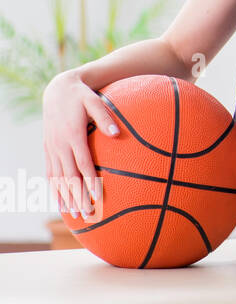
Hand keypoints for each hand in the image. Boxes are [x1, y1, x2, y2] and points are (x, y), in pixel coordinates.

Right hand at [42, 70, 118, 219]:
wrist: (58, 89)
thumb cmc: (81, 95)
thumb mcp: (95, 101)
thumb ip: (105, 118)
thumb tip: (118, 134)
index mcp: (73, 136)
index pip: (83, 164)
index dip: (90, 181)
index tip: (98, 197)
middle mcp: (60, 145)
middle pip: (70, 176)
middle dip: (79, 196)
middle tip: (89, 214)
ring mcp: (52, 147)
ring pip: (57, 177)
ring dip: (65, 196)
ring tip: (74, 213)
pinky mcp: (48, 148)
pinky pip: (50, 171)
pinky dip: (54, 187)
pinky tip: (60, 200)